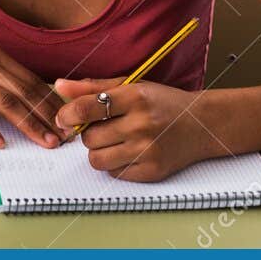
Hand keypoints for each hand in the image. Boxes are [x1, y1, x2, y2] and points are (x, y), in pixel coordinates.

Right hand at [0, 24, 64, 148]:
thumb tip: (23, 90)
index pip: (30, 80)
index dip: (51, 101)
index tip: (67, 117)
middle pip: (24, 92)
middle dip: (48, 116)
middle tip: (65, 136)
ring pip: (6, 103)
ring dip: (29, 125)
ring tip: (44, 142)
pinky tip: (0, 143)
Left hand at [54, 77, 211, 181]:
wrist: (202, 125)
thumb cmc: (162, 102)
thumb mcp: (131, 86)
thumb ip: (92, 87)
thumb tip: (58, 87)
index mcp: (135, 97)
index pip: (87, 107)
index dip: (67, 114)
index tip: (63, 117)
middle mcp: (141, 124)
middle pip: (89, 138)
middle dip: (89, 133)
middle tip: (104, 127)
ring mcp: (148, 150)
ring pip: (97, 159)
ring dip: (99, 151)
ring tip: (114, 140)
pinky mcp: (152, 172)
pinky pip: (114, 174)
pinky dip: (115, 165)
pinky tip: (129, 152)